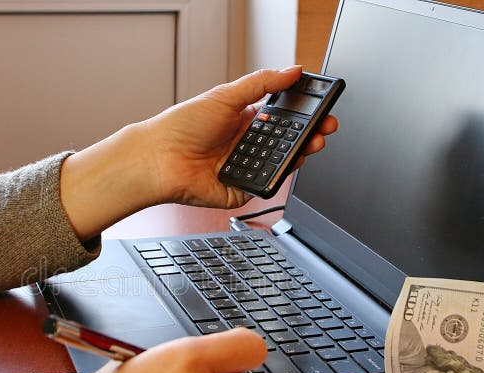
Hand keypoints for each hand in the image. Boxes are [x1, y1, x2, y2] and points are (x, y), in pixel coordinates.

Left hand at [141, 66, 338, 207]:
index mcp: (244, 121)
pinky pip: (265, 184)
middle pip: (286, 143)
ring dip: (298, 155)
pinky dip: (274, 176)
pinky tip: (280, 165)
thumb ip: (261, 83)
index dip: (303, 115)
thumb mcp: (225, 96)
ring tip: (310, 145)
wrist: (159, 158)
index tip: (322, 110)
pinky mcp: (241, 190)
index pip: (282, 118)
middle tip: (324, 129)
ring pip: (280, 164)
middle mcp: (246, 145)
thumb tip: (292, 70)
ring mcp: (245, 169)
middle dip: (308, 136)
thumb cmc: (181, 126)